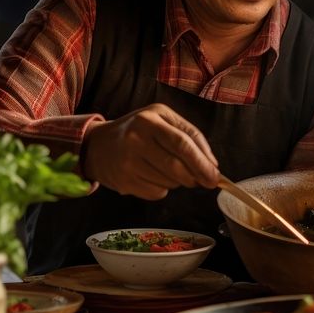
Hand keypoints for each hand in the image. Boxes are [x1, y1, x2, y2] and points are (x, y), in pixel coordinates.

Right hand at [82, 104, 219, 199]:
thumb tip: (212, 164)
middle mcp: (136, 139)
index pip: (183, 143)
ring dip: (179, 182)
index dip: (202, 161)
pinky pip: (156, 193)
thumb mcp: (162, 120)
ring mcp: (128, 162)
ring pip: (169, 182)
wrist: (98, 145)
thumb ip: (189, 135)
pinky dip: (163, 189)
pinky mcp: (124, 181)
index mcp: (150, 119)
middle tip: (203, 181)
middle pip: (176, 166)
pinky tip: (153, 177)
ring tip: (169, 170)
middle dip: (195, 177)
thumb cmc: (138, 131)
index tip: (215, 174)